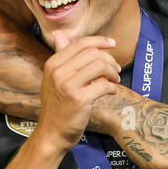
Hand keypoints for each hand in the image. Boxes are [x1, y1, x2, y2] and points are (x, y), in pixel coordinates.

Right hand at [37, 36, 121, 153]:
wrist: (52, 134)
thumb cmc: (56, 106)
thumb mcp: (53, 79)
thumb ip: (61, 57)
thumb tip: (60, 35)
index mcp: (52, 64)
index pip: (80, 44)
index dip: (99, 41)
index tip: (112, 43)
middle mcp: (58, 72)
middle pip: (93, 53)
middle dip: (110, 60)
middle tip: (116, 70)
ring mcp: (68, 86)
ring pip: (100, 66)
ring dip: (113, 73)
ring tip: (115, 80)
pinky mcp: (79, 100)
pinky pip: (104, 85)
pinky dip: (112, 88)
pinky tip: (111, 92)